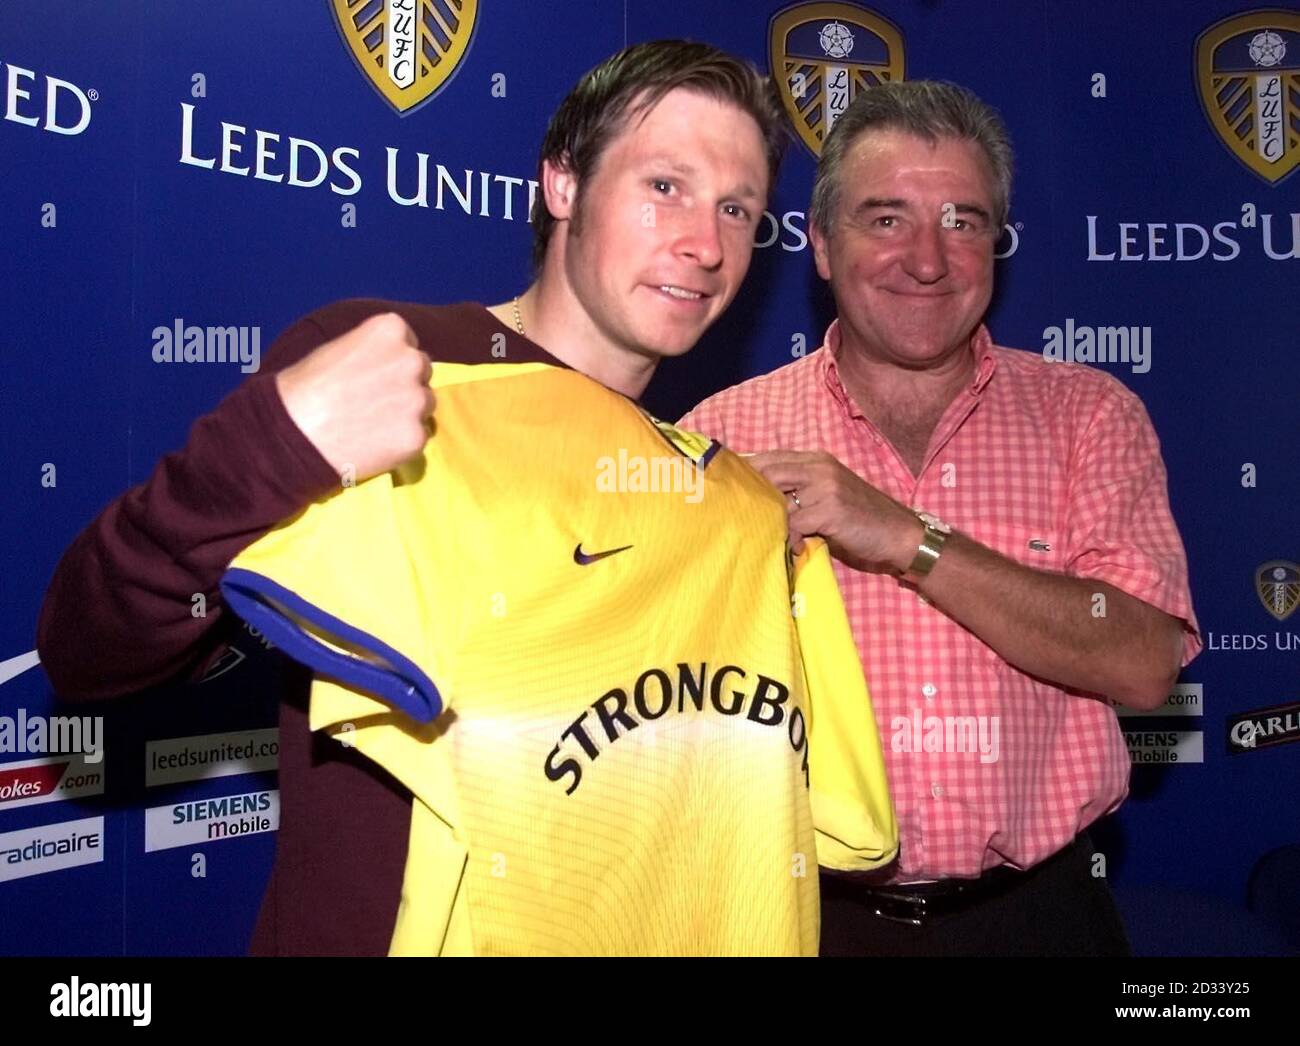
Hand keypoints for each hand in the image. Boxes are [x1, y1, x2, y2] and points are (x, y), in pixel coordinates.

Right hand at [275, 312, 433, 482]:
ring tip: (372, 425)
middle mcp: (411, 361)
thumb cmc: (304, 387)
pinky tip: (375, 444)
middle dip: (405, 385)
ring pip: (425, 406)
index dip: (392, 362)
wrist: (291, 433)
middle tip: (374, 402)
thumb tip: (387, 363)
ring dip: (408, 413)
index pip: (409, 343)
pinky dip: (402, 442)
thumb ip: (372, 351)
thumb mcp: (338, 348)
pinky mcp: (416, 436)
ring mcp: (417, 400)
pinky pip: (420, 436)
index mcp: (391, 330)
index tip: (374, 375)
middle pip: (422, 373)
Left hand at [746, 450, 921, 573]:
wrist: (900, 534)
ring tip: (770, 536)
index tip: (726, 488)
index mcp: (816, 459)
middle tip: (741, 516)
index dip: (746, 471)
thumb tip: (757, 499)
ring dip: (770, 521)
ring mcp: (825, 486)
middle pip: (767, 473)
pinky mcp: (830, 509)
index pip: (769, 457)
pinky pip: (793, 524)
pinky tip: (796, 547)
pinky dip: (790, 539)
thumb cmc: (861, 518)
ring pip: (777, 499)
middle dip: (751, 496)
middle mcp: (819, 467)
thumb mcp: (829, 494)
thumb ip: (799, 490)